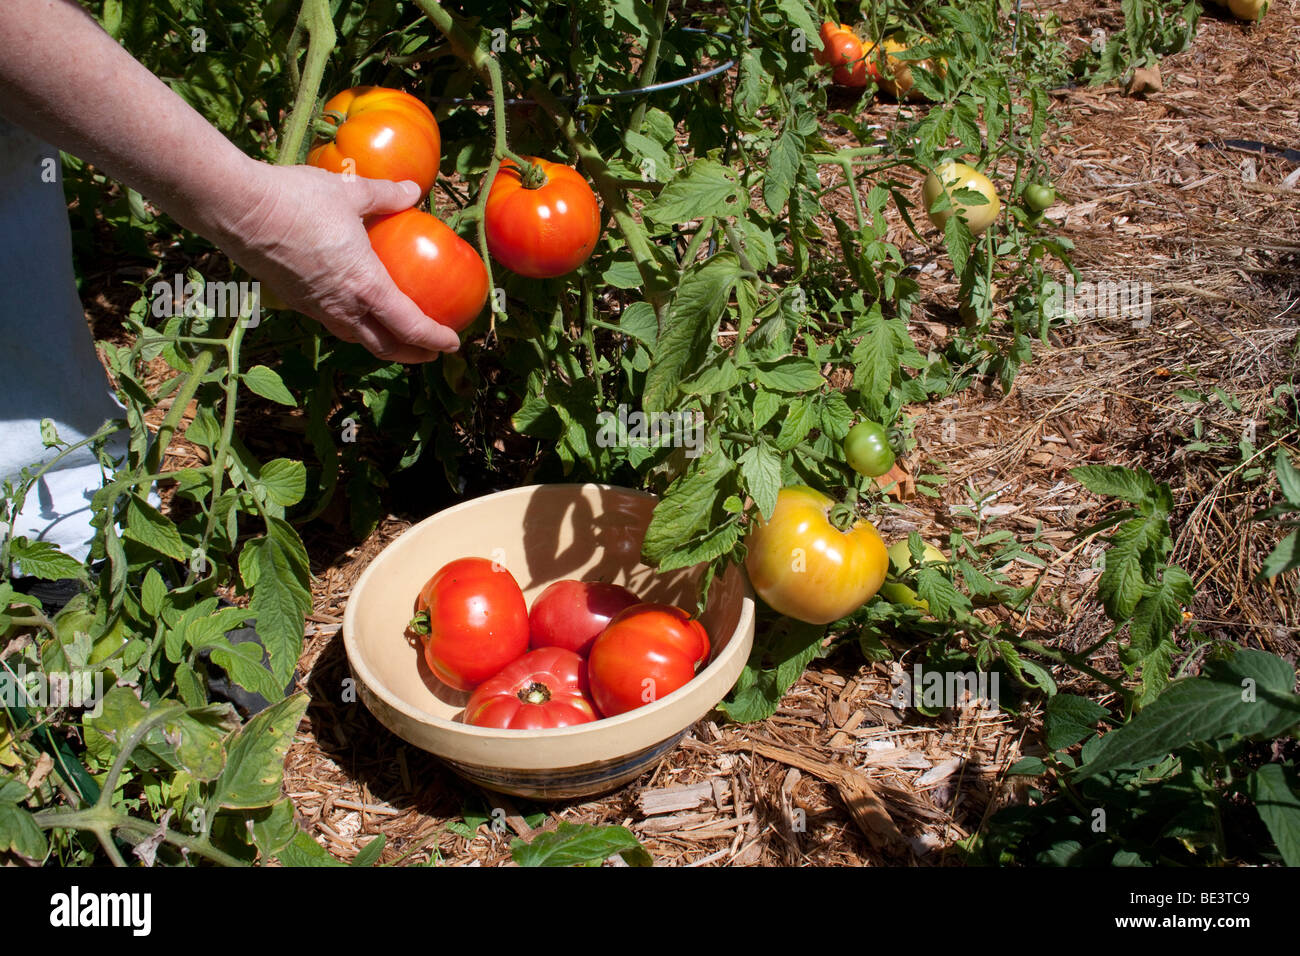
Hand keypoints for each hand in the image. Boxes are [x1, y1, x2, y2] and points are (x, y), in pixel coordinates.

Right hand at [217, 161, 461, 361]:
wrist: (236, 208)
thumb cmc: (297, 199)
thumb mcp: (350, 192)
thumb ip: (386, 195)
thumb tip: (412, 190)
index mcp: (365, 286)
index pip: (410, 327)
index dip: (434, 340)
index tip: (453, 343)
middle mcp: (342, 306)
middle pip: (384, 346)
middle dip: (412, 354)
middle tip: (430, 352)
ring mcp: (315, 307)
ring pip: (356, 338)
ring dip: (381, 343)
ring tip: (396, 337)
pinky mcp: (294, 301)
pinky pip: (333, 323)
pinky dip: (353, 326)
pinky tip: (355, 310)